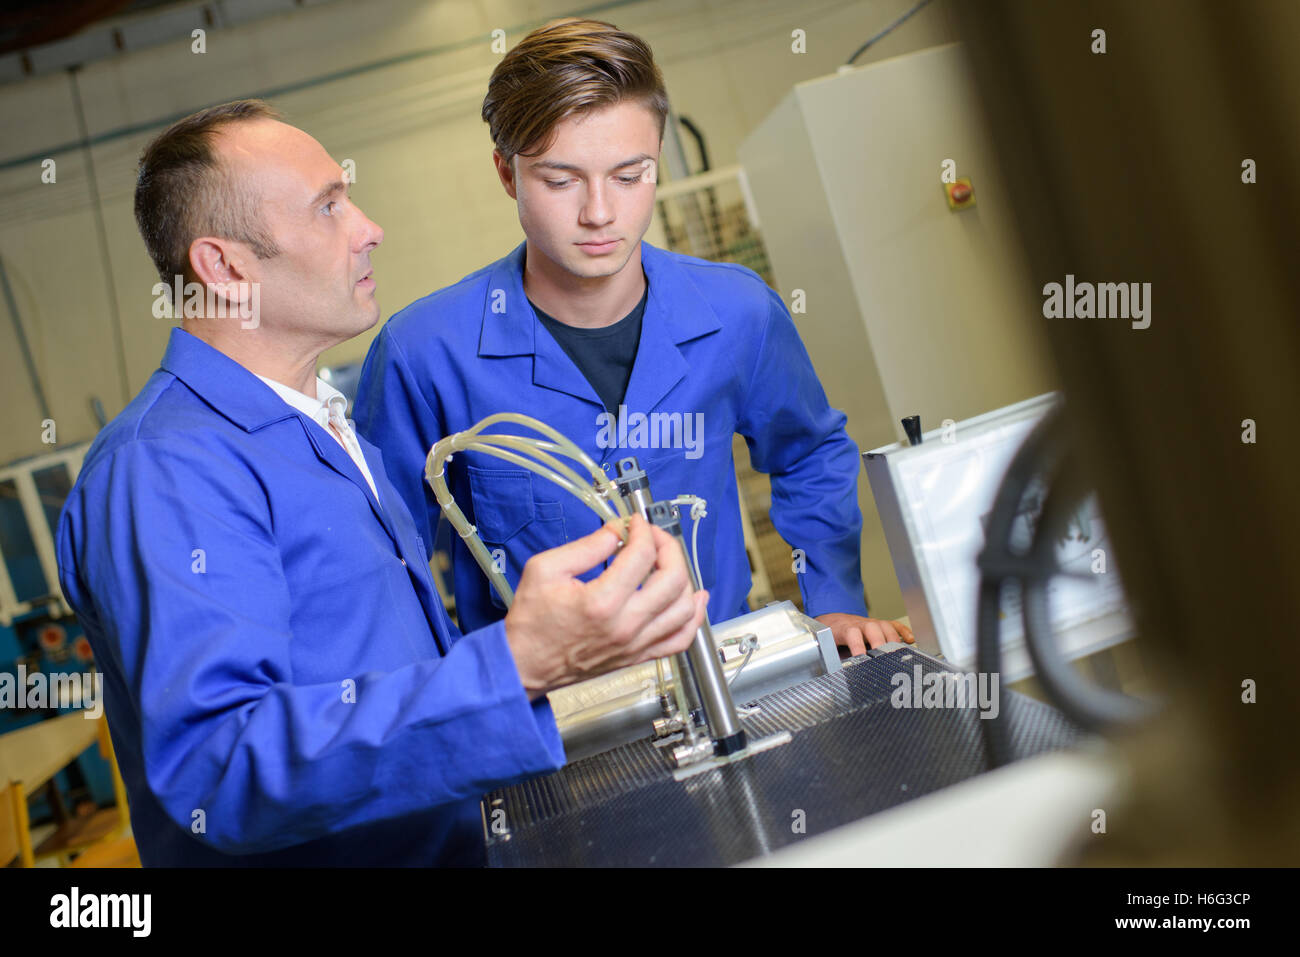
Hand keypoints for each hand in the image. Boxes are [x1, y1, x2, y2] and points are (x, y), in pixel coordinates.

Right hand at [504, 514, 707, 698]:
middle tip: (653, 537)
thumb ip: (586, 547)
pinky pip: (680, 639)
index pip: (642, 555)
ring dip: (684, 578)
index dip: (643, 530)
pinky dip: (694, 618)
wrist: (526, 664)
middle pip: (673, 579)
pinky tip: (694, 599)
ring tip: (668, 562)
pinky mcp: (638, 655)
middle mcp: (626, 626)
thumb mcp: (545, 569)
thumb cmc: (532, 621)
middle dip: (668, 548)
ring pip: (684, 608)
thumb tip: (617, 531)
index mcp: (602, 602)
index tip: (634, 523)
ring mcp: (636, 644)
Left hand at [815, 612, 914, 656]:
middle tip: (884, 658)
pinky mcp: (881, 624)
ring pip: (885, 626)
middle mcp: (860, 624)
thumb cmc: (833, 637)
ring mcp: (872, 622)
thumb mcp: (829, 648)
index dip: (858, 645)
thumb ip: (836, 660)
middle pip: (873, 628)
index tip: (862, 659)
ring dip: (893, 639)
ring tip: (898, 655)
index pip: (852, 633)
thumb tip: (842, 678)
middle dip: (880, 643)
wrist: (834, 620)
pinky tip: (910, 641)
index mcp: (845, 629)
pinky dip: (904, 631)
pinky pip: (895, 625)